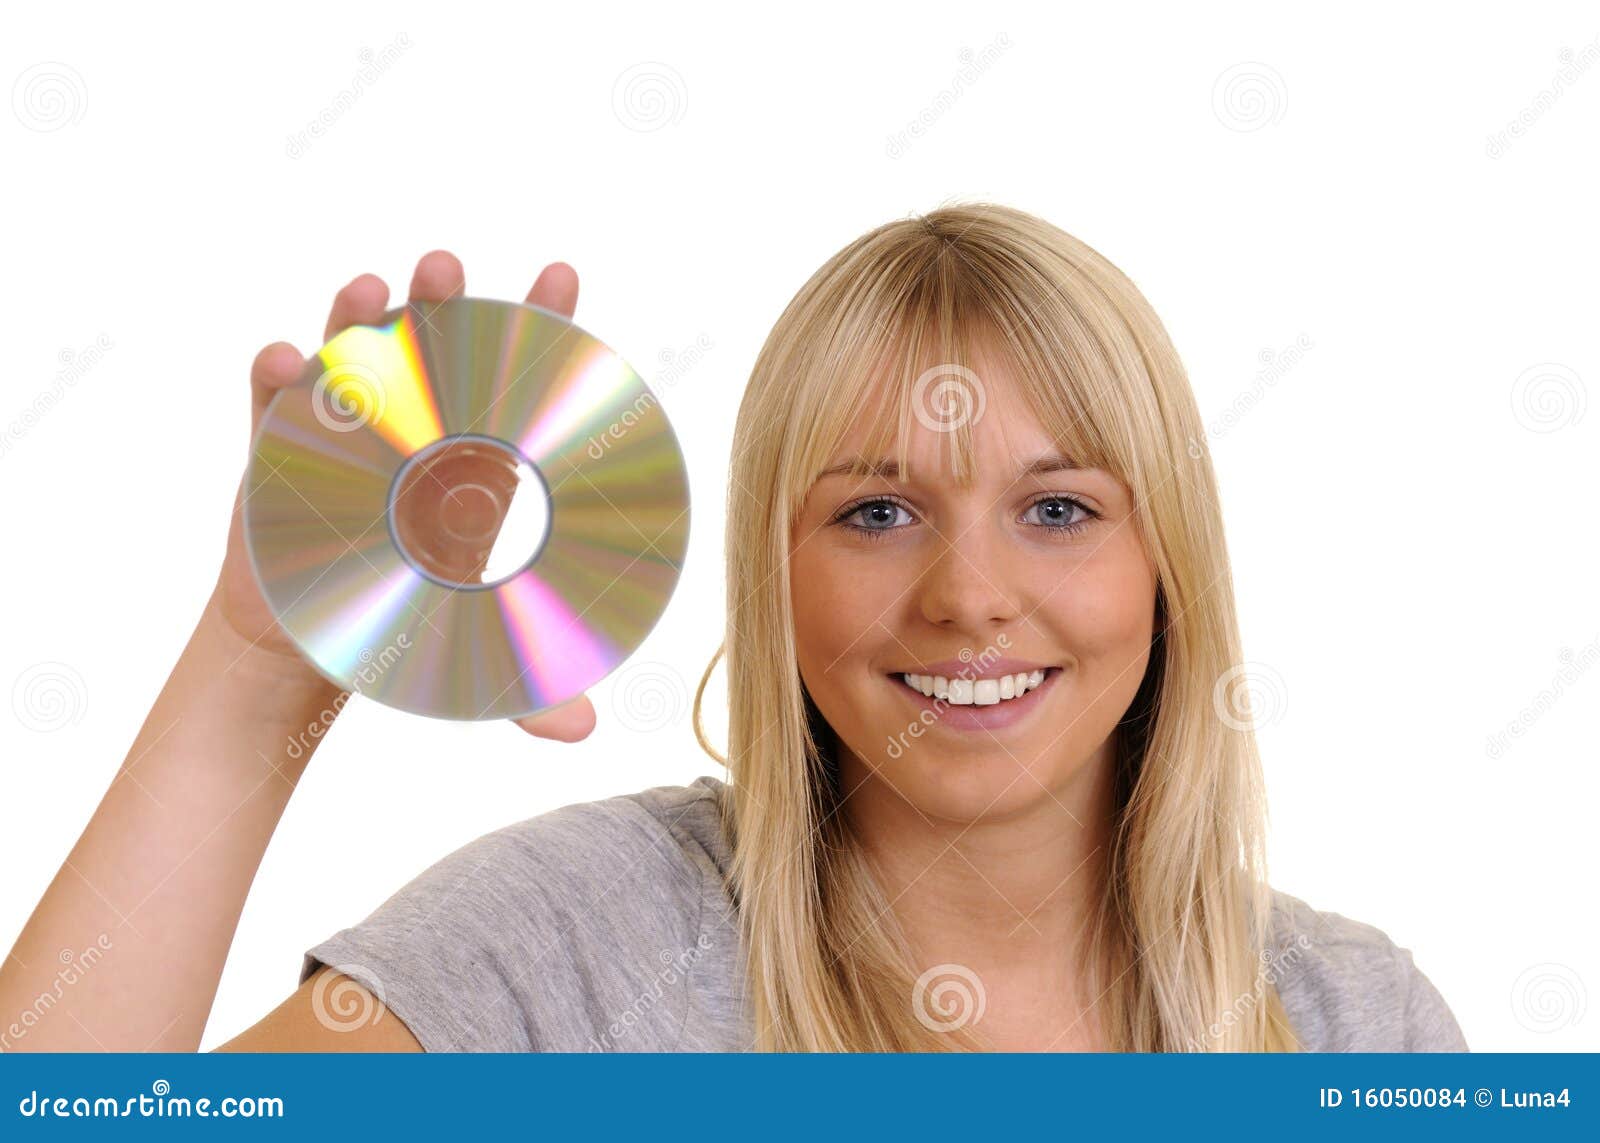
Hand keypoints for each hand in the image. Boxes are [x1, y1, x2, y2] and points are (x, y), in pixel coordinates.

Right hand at [213, 250, 595, 742]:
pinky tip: (279, 359)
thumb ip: (527, 687)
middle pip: (425, 348)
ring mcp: (339, 434)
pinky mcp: (275, 456)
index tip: (561, 277)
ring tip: (370, 290)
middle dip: (439, 301)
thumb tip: (583, 734)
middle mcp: (407, 431)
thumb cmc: (404, 623)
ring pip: (347, 362)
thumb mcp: (472, 653)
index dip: (536, 325)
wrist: (313, 643)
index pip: (509, 380)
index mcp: (468, 461)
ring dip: (355, 320)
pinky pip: (269, 408)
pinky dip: (271, 380)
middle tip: (450, 268)